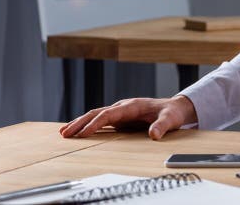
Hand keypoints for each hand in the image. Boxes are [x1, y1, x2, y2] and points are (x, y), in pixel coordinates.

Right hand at [59, 96, 196, 139]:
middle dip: (80, 123)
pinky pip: (101, 120)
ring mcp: (121, 112)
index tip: (83, 133)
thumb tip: (154, 134)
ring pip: (96, 115)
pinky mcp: (121, 118)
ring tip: (64, 133)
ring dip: (80, 123)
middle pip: (97, 113)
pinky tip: (78, 132)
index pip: (109, 114)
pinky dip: (88, 125)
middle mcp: (123, 107)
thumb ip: (162, 126)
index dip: (95, 123)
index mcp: (132, 106)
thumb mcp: (170, 119)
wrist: (175, 107)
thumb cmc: (172, 113)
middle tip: (65, 134)